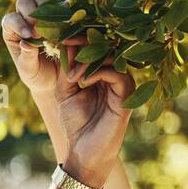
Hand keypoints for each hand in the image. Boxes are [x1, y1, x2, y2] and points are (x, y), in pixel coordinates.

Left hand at [1, 0, 85, 94]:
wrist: (55, 79)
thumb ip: (26, 57)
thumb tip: (26, 43)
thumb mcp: (29, 70)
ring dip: (46, 7)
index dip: (18, 23)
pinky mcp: (60, 13)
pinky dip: (64, 8)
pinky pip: (61, 3)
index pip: (10, 19)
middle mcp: (25, 19)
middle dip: (31, 13)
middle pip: (24, 2)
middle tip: (39, 30)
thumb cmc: (36, 75)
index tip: (28, 35)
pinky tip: (68, 20)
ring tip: (52, 25)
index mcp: (12, 31)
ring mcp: (43, 14)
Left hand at [56, 42, 135, 187]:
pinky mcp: (128, 94)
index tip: (60, 36)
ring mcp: (124, 83)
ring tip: (71, 75)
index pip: (95, 46)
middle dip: (84, 42)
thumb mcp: (65, 91)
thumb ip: (67, 68)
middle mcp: (116, 73)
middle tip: (66, 43)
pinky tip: (82, 82)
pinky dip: (97, 72)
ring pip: (111, 56)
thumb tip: (66, 43)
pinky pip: (116, 73)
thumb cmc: (75, 123)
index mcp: (103, 71)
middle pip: (106, 46)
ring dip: (88, 60)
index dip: (79, 38)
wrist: (84, 152)